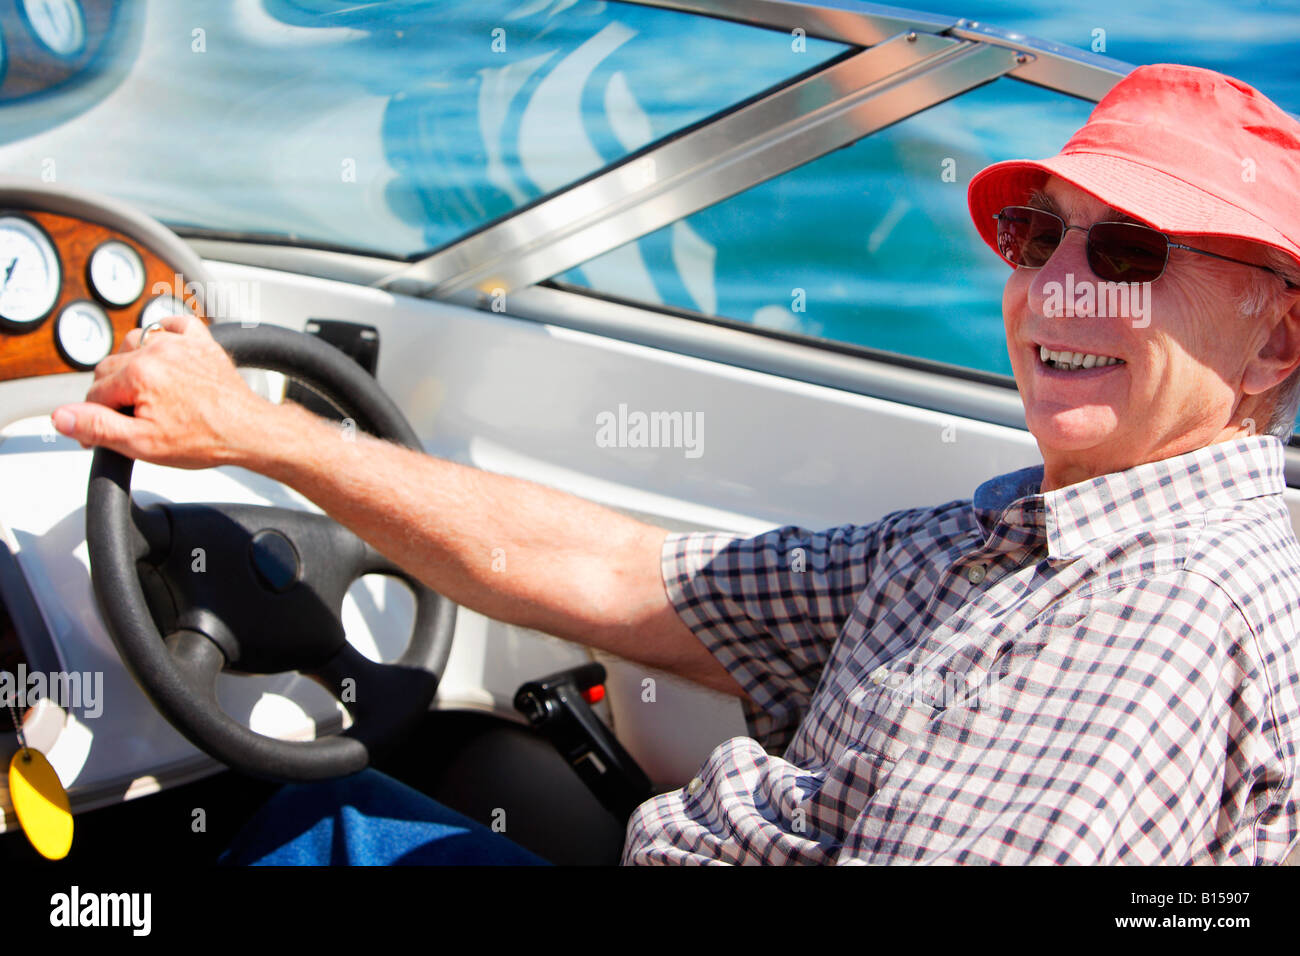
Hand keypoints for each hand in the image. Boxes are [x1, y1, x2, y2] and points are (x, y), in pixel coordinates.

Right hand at [51, 314, 272, 468]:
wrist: (249, 431)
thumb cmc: (205, 439)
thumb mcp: (142, 443)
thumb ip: (97, 426)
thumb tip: (61, 416)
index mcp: (139, 373)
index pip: (95, 392)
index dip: (94, 417)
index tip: (100, 435)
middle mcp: (158, 350)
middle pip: (110, 366)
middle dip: (113, 393)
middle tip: (128, 418)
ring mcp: (181, 343)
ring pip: (134, 343)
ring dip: (132, 364)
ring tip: (144, 393)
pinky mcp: (201, 341)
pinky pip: (172, 324)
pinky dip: (163, 334)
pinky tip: (163, 354)